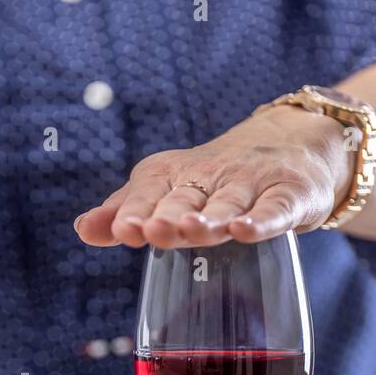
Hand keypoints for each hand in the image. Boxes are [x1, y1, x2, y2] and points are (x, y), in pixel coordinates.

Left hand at [75, 106, 352, 248]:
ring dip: (209, 218)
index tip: (123, 230)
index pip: (150, 192)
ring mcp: (251, 185)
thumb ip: (127, 211)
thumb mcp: (169, 190)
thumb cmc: (217, 179)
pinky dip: (261, 220)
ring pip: (226, 204)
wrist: (293, 144)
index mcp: (175, 175)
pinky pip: (275, 209)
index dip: (136, 211)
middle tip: (150, 230)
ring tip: (190, 229)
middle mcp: (211, 177)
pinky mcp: (289, 195)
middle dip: (167, 215)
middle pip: (185, 199)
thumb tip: (82, 230)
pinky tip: (245, 230)